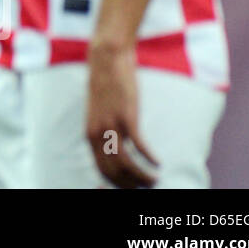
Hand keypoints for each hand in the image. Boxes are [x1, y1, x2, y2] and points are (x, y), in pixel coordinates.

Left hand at [86, 43, 157, 187]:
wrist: (106, 60)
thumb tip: (116, 149)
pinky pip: (138, 145)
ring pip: (125, 163)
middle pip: (113, 171)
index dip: (117, 183)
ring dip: (142, 176)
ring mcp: (111, 125)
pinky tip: (158, 162)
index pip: (101, 170)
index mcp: (90, 134)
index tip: (131, 188)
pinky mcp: (126, 116)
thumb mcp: (99, 113)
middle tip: (146, 187)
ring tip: (154, 179)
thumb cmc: (106, 86)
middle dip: (131, 184)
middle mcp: (97, 133)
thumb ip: (105, 132)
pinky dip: (149, 158)